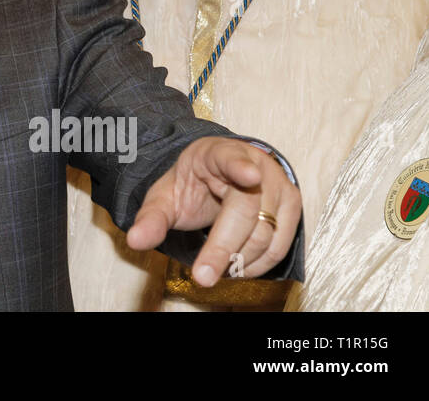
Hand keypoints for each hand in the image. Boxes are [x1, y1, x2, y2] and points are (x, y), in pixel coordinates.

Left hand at [125, 136, 300, 285]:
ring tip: (213, 271)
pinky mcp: (293, 206)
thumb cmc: (194, 184)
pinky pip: (280, 245)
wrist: (222, 177)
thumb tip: (135, 240)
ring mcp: (279, 184)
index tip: (248, 176)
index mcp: (218, 153)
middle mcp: (256, 164)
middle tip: (202, 276)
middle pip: (247, 211)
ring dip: (239, 260)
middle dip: (223, 248)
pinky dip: (258, 264)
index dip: (240, 167)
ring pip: (266, 234)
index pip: (231, 158)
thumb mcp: (167, 196)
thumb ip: (152, 218)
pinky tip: (236, 268)